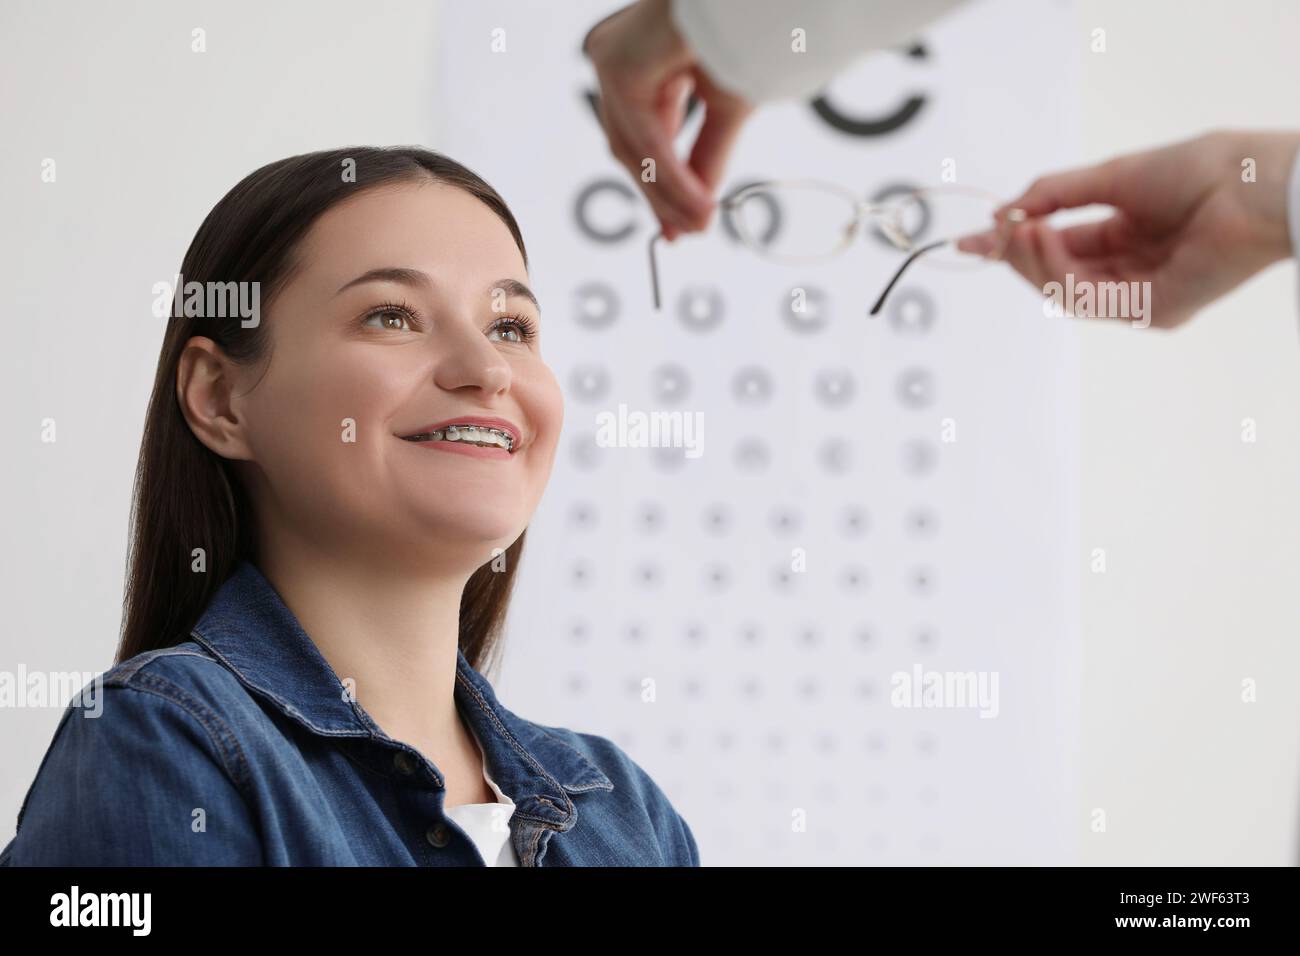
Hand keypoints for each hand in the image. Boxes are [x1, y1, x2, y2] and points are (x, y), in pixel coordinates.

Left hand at [583, 0, 754, 240]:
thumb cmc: (746, 32)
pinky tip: (699, 204)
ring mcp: (612, 63)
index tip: (680, 226)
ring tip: (697, 223)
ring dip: (667, 194)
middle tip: (683, 234)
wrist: (757, 0)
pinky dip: (673, 176)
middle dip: (659, 198)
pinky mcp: (620, 68)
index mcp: (640, 65)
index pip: (641, 139)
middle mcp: (618, 62)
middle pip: (629, 150)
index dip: (661, 188)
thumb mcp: (725, 108)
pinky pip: (647, 138)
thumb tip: (700, 208)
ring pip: (633, 150)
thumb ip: (706, 158)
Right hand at [958, 130, 1298, 327]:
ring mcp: (1138, 297)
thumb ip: (1054, 193)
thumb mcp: (1110, 175)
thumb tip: (1003, 213)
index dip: (1011, 245)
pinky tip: (1046, 237)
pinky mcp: (1149, 312)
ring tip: (1021, 228)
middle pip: (1052, 275)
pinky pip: (1086, 299)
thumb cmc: (1201, 171)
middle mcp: (1129, 271)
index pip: (1056, 248)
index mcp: (1123, 237)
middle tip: (992, 233)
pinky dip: (1057, 269)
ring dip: (1033, 260)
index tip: (969, 240)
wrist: (1251, 185)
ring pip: (1063, 291)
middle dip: (1016, 253)